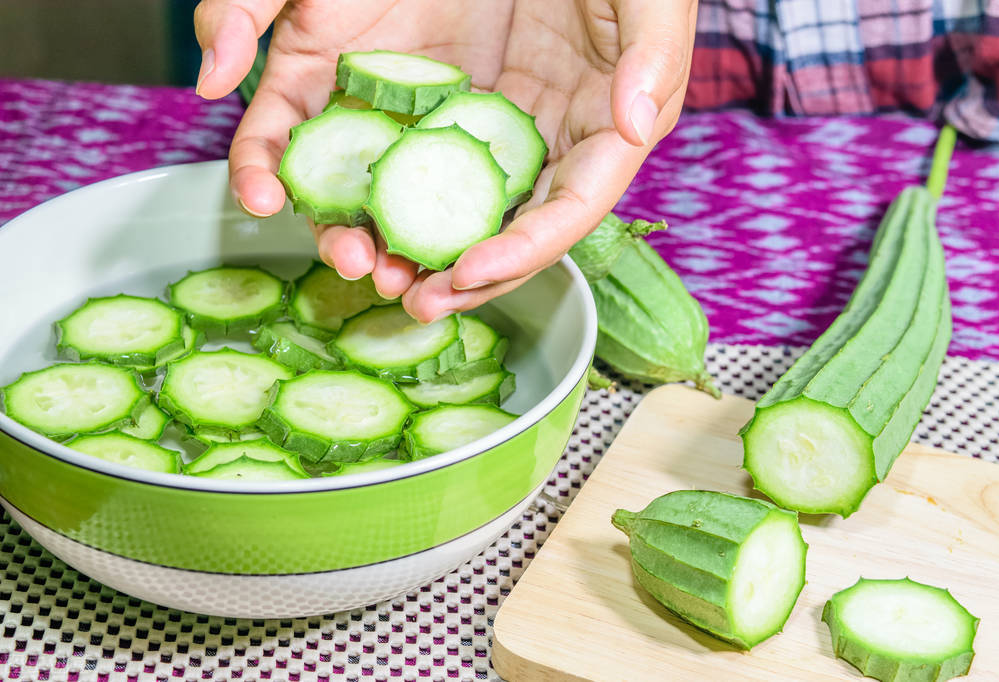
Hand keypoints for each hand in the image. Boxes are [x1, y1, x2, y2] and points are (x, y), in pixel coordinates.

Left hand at [195, 0, 694, 320]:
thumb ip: (655, 54)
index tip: (470, 274)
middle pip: (492, 222)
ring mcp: (462, 106)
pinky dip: (330, 167)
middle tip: (410, 297)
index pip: (566, 207)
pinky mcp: (400, 75)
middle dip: (452, 272)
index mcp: (590, 122)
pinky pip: (364, 131)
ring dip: (389, 236)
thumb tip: (633, 128)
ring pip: (425, 192)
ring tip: (355, 258)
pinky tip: (303, 192)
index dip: (522, 252)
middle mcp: (523, 128)